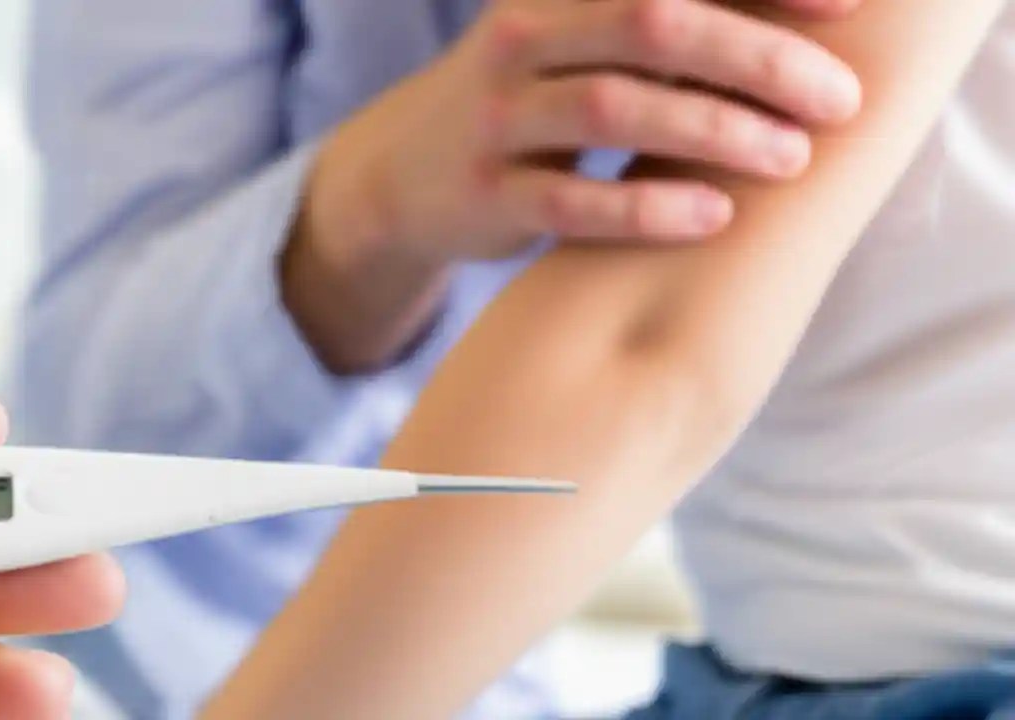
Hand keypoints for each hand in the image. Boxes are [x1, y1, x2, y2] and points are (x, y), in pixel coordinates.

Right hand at [284, 0, 864, 371]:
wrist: (406, 175)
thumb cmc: (527, 101)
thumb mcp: (573, 40)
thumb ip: (657, 22)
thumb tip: (791, 21)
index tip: (848, 3)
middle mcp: (521, 37)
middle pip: (653, 23)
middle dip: (758, 58)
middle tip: (838, 101)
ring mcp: (497, 116)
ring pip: (615, 107)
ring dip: (716, 131)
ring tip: (792, 158)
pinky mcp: (486, 193)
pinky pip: (572, 200)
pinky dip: (648, 208)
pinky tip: (714, 215)